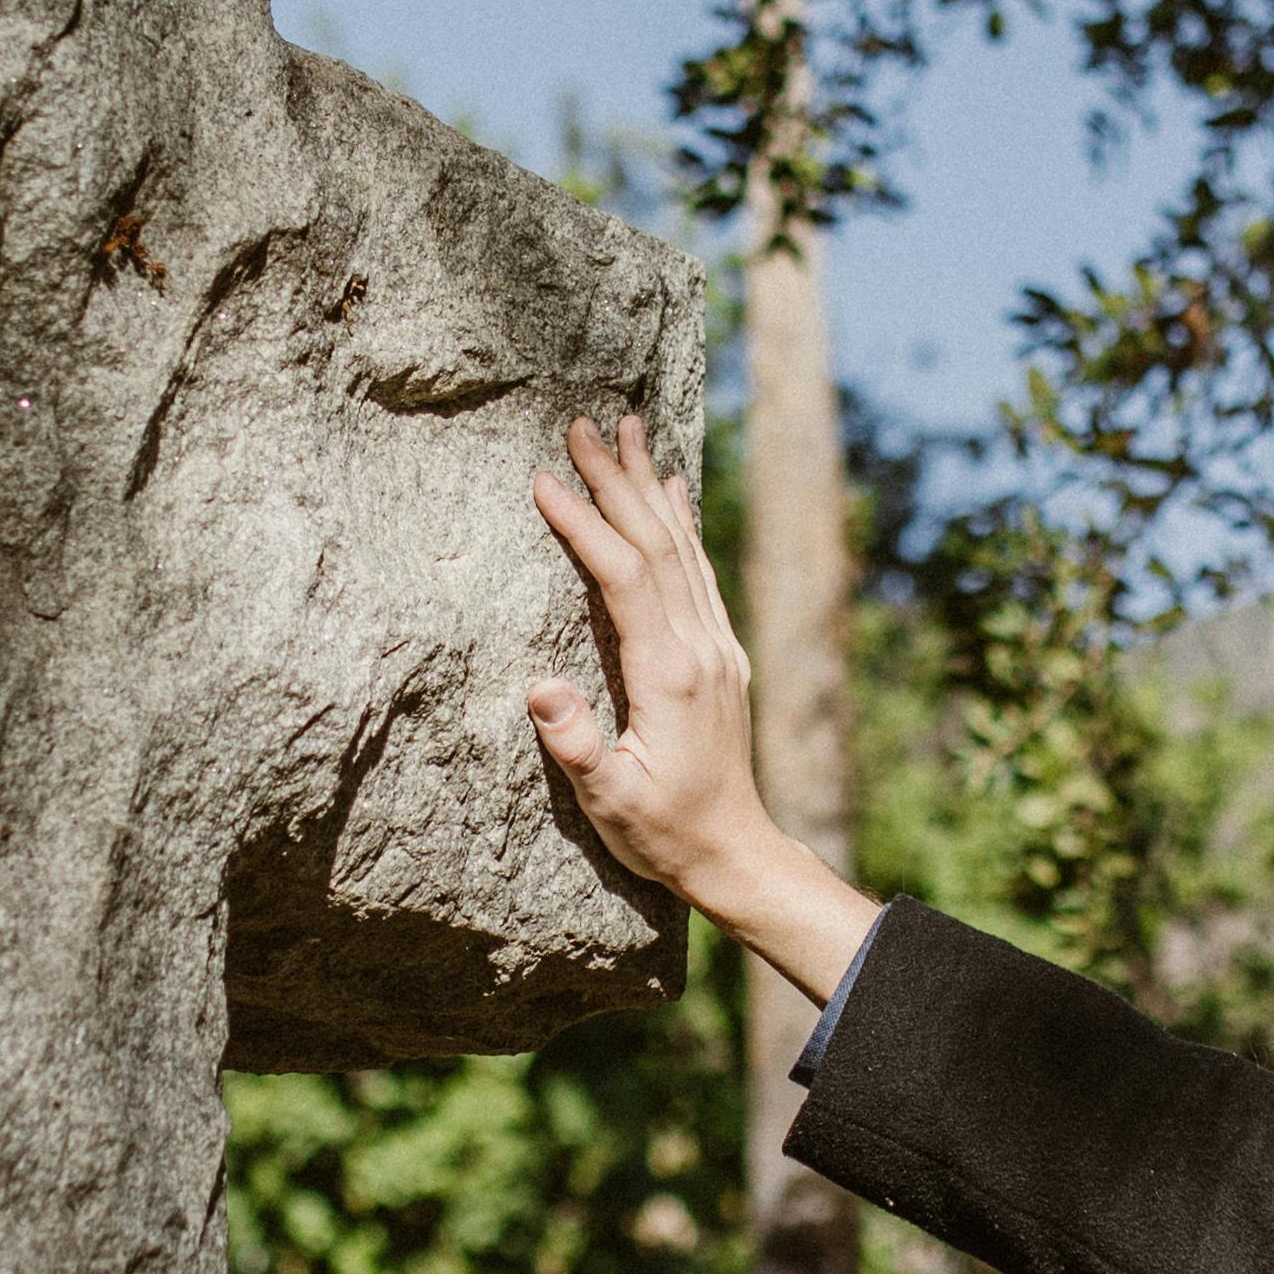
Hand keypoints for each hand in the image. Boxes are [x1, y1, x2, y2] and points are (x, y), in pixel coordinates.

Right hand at [526, 416, 882, 1004]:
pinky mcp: (721, 654)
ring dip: (650, 485)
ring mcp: (717, 646)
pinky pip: (700, 570)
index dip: (584, 524)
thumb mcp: (610, 801)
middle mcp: (701, 647)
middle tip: (583, 423)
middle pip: (656, 543)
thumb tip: (538, 687)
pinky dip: (682, 522)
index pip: (624, 577)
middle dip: (616, 479)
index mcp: (670, 674)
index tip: (544, 480)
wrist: (734, 851)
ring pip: (681, 547)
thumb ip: (577, 745)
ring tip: (627, 429)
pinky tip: (672, 489)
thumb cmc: (662, 832)